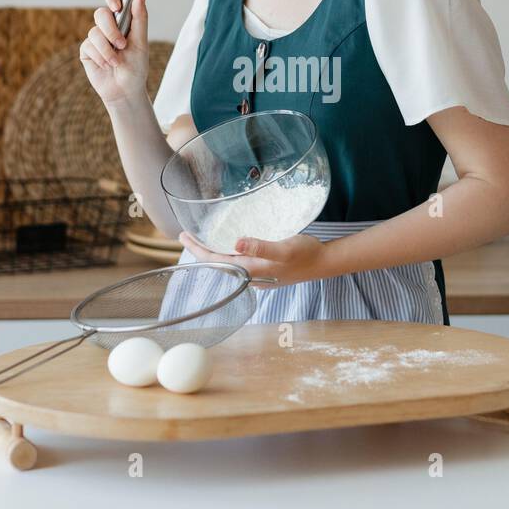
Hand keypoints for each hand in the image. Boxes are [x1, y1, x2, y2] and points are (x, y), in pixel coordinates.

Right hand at [79, 0, 148, 106]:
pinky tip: (106, 65)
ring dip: (107, 50)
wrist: (125, 90)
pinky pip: (88, 46)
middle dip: (111, 30)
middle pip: (100, 13)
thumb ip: (139, 19)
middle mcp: (107, 26)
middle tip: (121, 45)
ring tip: (116, 62)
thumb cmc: (136, 67)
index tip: (116, 6)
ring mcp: (96, 38)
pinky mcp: (87, 50)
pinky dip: (100, 56)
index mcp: (122, 20)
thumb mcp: (141, 43)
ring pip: (94, 32)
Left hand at [177, 232, 328, 286]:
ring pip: (229, 262)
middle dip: (202, 249)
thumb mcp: (284, 249)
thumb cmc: (306, 255)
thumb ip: (260, 246)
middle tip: (187, 234)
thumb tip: (236, 243)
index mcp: (251, 269)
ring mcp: (259, 273)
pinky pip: (240, 260)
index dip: (198, 248)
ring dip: (215, 251)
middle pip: (219, 263)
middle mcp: (251, 274)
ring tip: (203, 238)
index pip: (216, 260)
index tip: (183, 236)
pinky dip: (229, 251)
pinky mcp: (266, 268)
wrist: (325, 263)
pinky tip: (230, 244)